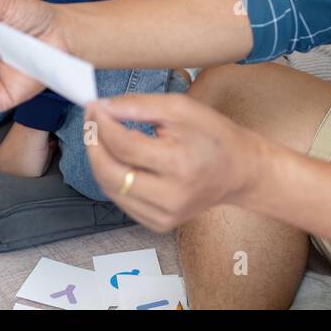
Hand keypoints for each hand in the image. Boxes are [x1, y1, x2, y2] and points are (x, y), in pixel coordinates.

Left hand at [83, 93, 267, 231]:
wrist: (240, 171)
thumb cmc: (214, 136)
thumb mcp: (180, 108)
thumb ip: (139, 105)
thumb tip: (102, 107)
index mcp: (179, 164)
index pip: (123, 146)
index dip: (102, 124)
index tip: (94, 107)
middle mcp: (171, 196)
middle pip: (110, 173)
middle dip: (93, 143)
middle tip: (91, 120)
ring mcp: (164, 216)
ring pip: (110, 189)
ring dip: (98, 160)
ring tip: (100, 135)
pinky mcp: (159, 224)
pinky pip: (121, 201)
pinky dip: (112, 177)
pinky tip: (116, 158)